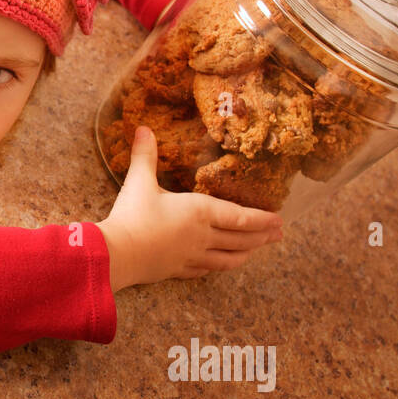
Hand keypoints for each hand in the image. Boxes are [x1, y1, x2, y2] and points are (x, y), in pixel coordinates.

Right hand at [94, 125, 283, 289]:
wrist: (118, 253)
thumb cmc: (133, 215)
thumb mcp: (139, 182)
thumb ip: (145, 156)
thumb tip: (144, 128)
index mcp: (200, 211)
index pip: (240, 217)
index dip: (262, 219)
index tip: (279, 220)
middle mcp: (203, 235)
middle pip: (240, 238)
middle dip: (262, 236)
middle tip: (279, 235)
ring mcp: (192, 256)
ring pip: (228, 257)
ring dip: (246, 253)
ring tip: (257, 250)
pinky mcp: (178, 270)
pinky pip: (206, 269)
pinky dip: (218, 265)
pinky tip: (220, 265)